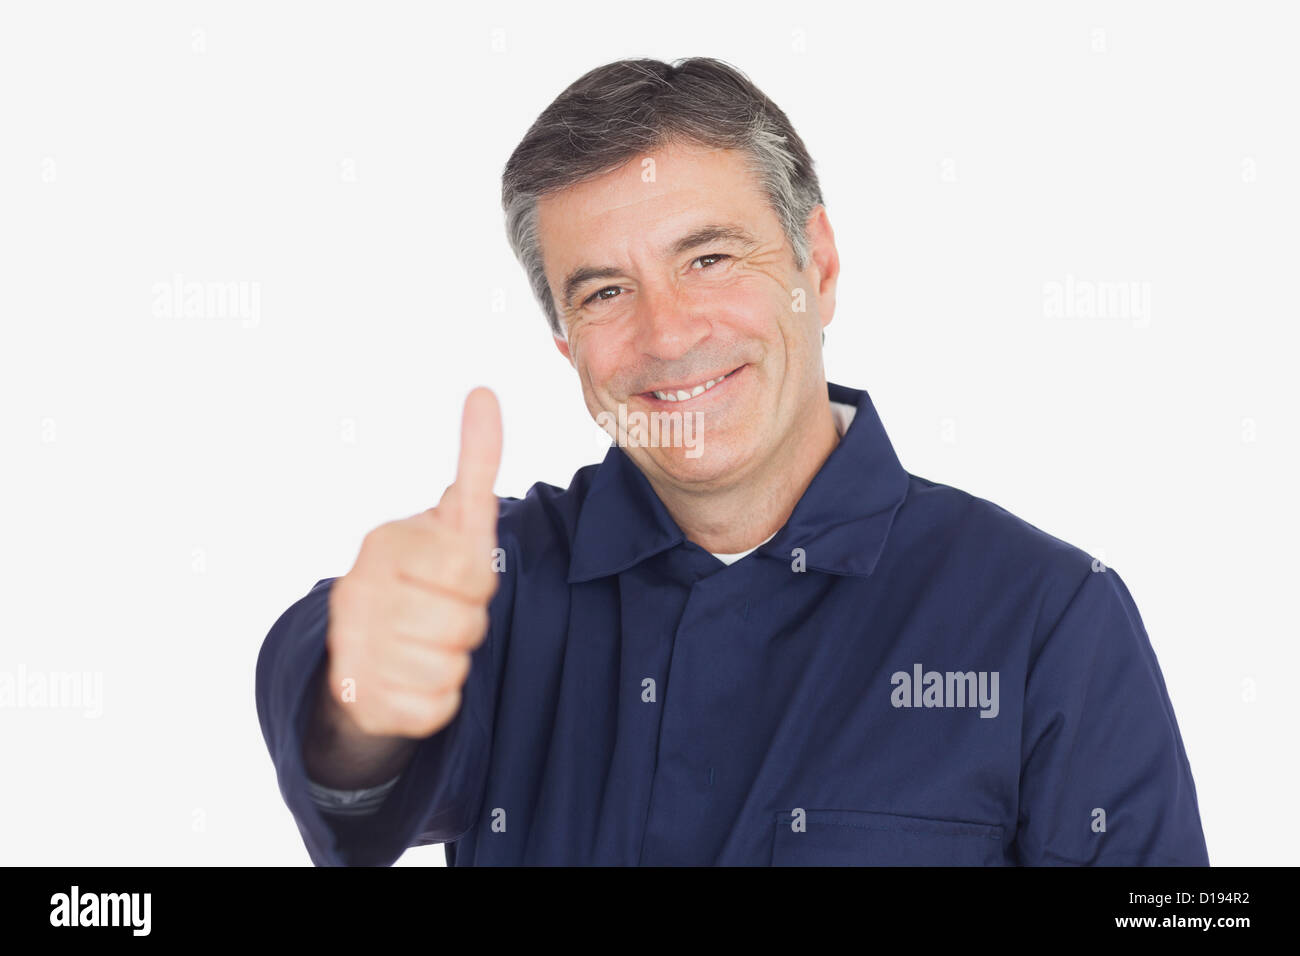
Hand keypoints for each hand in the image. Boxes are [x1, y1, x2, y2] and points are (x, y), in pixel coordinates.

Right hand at [323, 387, 502, 737]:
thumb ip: (474, 466)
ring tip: (428, 645)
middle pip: (465, 623)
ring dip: (454, 661)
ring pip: (451, 667)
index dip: (477, 580)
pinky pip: (436, 707)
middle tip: (446, 614)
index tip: (459, 577)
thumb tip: (485, 393)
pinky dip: (438, 700)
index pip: (469, 570)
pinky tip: (413, 679)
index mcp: (386, 544)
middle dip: (469, 624)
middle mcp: (358, 591)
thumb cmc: (425, 579)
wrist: (366, 650)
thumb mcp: (452, 524)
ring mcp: (353, 646)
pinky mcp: (359, 698)